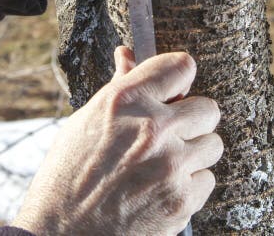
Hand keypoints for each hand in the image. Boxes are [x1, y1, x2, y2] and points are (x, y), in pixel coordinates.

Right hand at [12, 47, 222, 235]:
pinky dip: (189, 185)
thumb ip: (119, 89)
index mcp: (124, 101)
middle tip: (169, 134)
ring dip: (193, 153)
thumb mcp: (86, 122)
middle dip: (191, 120)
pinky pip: (207, 180)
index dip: (179, 78)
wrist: (61, 235)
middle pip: (208, 109)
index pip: (181, 67)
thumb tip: (128, 56)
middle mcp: (152, 128)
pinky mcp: (181, 201)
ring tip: (162, 164)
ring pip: (213, 145)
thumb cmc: (67, 176)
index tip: (175, 89)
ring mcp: (170, 166)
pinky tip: (160, 189)